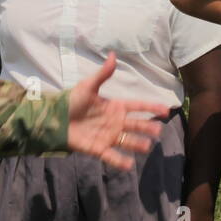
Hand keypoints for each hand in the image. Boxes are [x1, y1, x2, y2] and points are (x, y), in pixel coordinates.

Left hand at [67, 53, 170, 169]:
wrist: (55, 119)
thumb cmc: (72, 101)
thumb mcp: (88, 86)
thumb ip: (103, 74)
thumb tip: (113, 55)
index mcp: (116, 106)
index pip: (138, 107)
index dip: (151, 108)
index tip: (166, 111)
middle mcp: (116, 122)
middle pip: (137, 125)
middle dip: (148, 128)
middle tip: (158, 131)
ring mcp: (108, 136)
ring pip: (128, 141)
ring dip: (138, 144)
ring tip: (146, 146)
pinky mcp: (99, 148)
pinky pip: (112, 156)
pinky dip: (120, 162)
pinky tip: (129, 165)